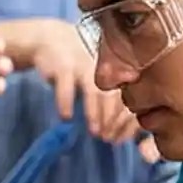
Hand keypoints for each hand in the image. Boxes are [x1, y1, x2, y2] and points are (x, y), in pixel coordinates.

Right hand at [30, 20, 154, 156]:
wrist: (53, 42)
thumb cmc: (80, 71)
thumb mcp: (97, 85)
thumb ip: (110, 108)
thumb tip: (125, 140)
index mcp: (116, 74)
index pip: (129, 101)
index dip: (126, 122)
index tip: (121, 140)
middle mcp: (103, 70)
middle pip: (114, 97)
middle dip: (114, 120)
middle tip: (110, 140)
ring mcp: (83, 66)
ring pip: (93, 90)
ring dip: (95, 112)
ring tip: (97, 132)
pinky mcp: (62, 65)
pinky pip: (65, 84)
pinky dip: (66, 100)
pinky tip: (66, 116)